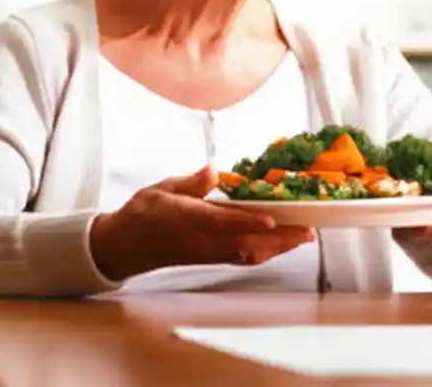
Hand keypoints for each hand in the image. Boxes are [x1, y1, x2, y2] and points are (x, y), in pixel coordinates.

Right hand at [89, 166, 313, 280]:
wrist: (123, 247)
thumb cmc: (142, 214)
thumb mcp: (161, 189)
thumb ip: (189, 183)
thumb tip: (212, 172)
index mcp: (187, 219)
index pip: (222, 222)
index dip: (248, 222)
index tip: (271, 218)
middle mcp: (202, 240)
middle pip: (246, 243)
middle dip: (279, 239)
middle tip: (308, 231)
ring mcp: (208, 253)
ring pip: (248, 254)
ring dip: (278, 248)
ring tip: (303, 237)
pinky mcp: (210, 259)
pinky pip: (242, 259)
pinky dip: (265, 253)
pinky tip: (280, 246)